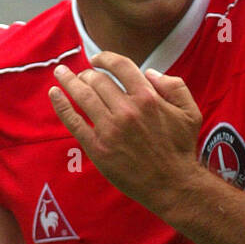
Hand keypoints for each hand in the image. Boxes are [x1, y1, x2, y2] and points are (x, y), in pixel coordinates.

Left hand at [49, 51, 203, 214]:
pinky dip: (62, 105)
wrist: (173, 185)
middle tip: (82, 74)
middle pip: (98, 80)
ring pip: (83, 96)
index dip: (104, 58)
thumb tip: (149, 73)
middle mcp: (127, 110)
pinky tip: (54, 93)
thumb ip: (174, 86)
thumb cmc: (181, 149)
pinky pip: (74, 122)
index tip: (96, 59)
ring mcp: (110, 129)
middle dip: (87, 73)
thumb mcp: (190, 112)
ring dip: (69, 81)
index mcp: (148, 97)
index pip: (120, 66)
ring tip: (61, 74)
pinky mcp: (98, 148)